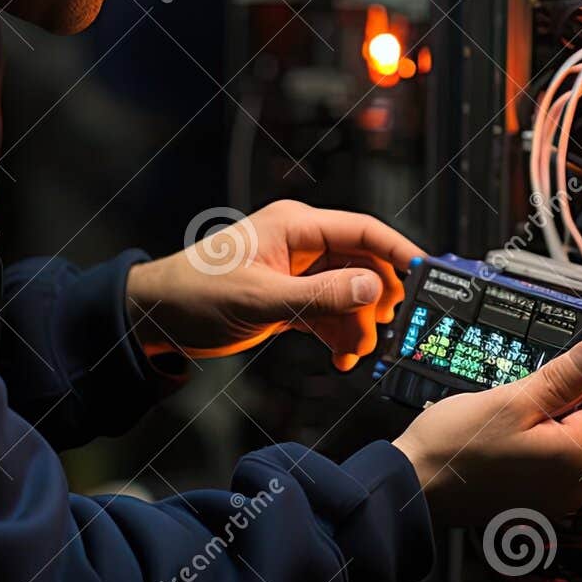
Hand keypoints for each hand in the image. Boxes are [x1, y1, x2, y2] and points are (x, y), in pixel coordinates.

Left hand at [125, 199, 421, 369]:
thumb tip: (371, 288)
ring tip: (353, 351)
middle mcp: (302, 244)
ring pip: (349, 293)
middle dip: (376, 300)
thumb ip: (320, 296)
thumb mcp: (261, 299)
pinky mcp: (291, 297)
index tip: (427, 276)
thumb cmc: (195, 295)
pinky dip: (339, 332)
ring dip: (357, 324)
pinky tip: (340, 354)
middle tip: (388, 331)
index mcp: (296, 226)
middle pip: (363, 263)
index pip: (363, 230)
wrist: (155, 318)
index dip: (399, 251)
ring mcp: (298, 271)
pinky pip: (330, 311)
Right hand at [392, 336, 581, 523]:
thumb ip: (562, 379)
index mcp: (576, 458)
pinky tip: (557, 403)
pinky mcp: (549, 491)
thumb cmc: (454, 448)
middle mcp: (580, 483)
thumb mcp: (510, 401)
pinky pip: (580, 451)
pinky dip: (579, 422)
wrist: (415, 487)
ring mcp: (565, 492)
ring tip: (575, 371)